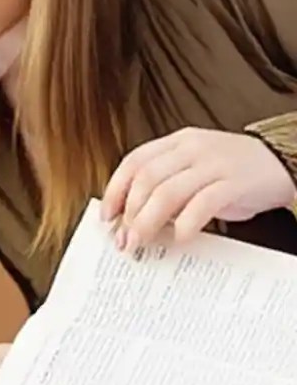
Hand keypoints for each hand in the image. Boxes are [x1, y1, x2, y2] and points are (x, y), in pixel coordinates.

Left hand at [100, 127, 295, 251]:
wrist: (283, 162)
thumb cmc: (232, 172)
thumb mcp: (194, 169)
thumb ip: (166, 184)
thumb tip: (130, 218)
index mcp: (177, 142)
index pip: (134, 162)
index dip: (115, 190)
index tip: (106, 216)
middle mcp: (192, 149)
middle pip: (146, 179)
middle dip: (129, 212)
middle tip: (122, 238)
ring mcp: (214, 164)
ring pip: (168, 192)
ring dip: (148, 221)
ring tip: (140, 242)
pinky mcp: (235, 183)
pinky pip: (203, 203)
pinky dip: (186, 223)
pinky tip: (179, 239)